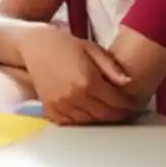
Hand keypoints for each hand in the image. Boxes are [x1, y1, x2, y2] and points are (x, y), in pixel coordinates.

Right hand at [21, 28, 135, 124]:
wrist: (32, 46)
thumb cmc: (63, 44)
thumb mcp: (91, 48)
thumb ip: (111, 67)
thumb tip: (129, 82)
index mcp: (88, 81)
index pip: (117, 102)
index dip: (128, 104)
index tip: (133, 102)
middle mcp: (75, 96)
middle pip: (105, 115)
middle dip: (118, 113)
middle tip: (124, 109)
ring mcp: (61, 104)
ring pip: (89, 121)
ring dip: (100, 118)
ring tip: (106, 109)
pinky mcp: (50, 107)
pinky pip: (70, 122)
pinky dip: (81, 120)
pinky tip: (86, 111)